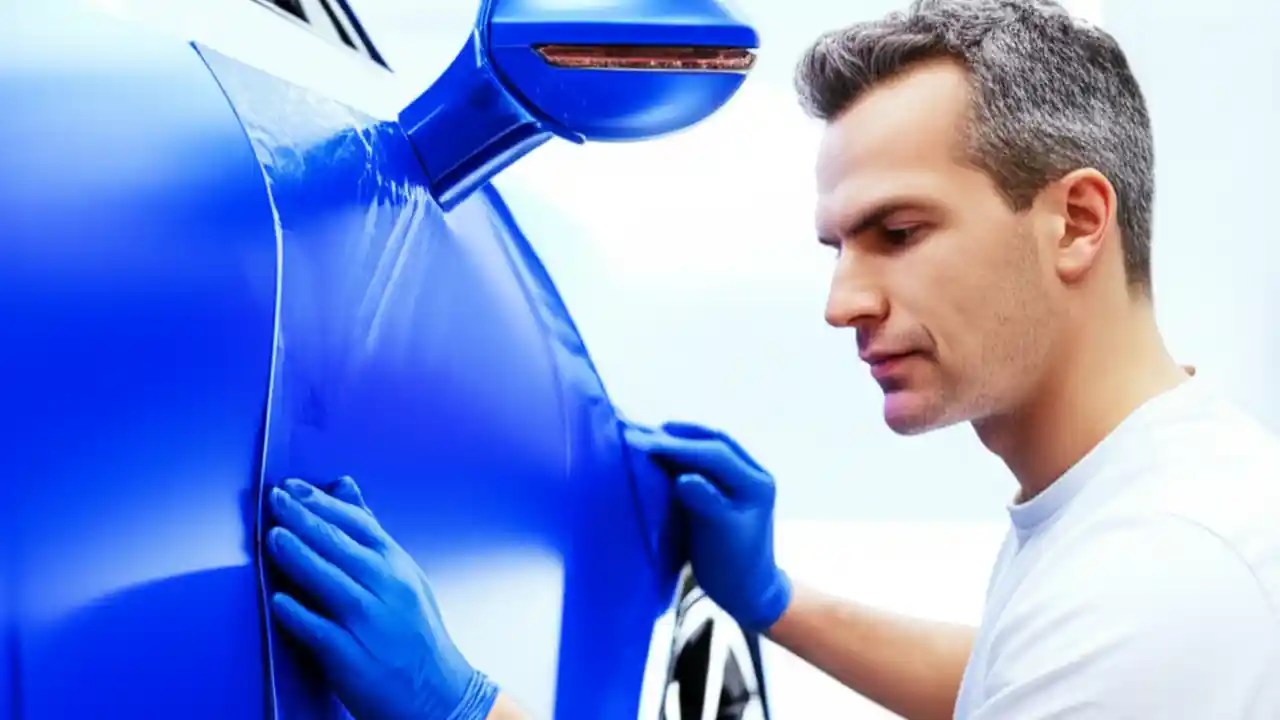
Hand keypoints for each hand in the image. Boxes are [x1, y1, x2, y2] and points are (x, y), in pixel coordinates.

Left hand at [266, 475, 498, 719]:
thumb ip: (368, 532)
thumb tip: (343, 485)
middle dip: (307, 520)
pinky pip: (324, 633)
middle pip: (343, 547)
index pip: (359, 525)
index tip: (293, 487)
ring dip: (301, 559)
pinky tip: (279, 602)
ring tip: (273, 537)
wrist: (440, 695)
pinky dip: (302, 617)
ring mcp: (373, 624)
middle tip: (275, 500)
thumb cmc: (414, 633)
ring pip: (333, 584)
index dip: (323, 504)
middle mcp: (389, 589)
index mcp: (398, 566)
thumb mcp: (401, 574)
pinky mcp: (355, 659)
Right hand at [625, 421, 790, 631]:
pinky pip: (700, 459)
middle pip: (711, 441)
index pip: (715, 453)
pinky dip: (678, 452)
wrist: (746, 589)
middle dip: (675, 434)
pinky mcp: (723, 484)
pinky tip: (656, 450)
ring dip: (676, 438)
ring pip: (705, 445)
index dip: (678, 446)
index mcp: (755, 483)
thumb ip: (706, 502)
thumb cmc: (733, 567)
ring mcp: (737, 476)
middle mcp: (750, 472)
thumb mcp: (721, 536)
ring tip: (642, 434)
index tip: (643, 442)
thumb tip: (682, 477)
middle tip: (636, 431)